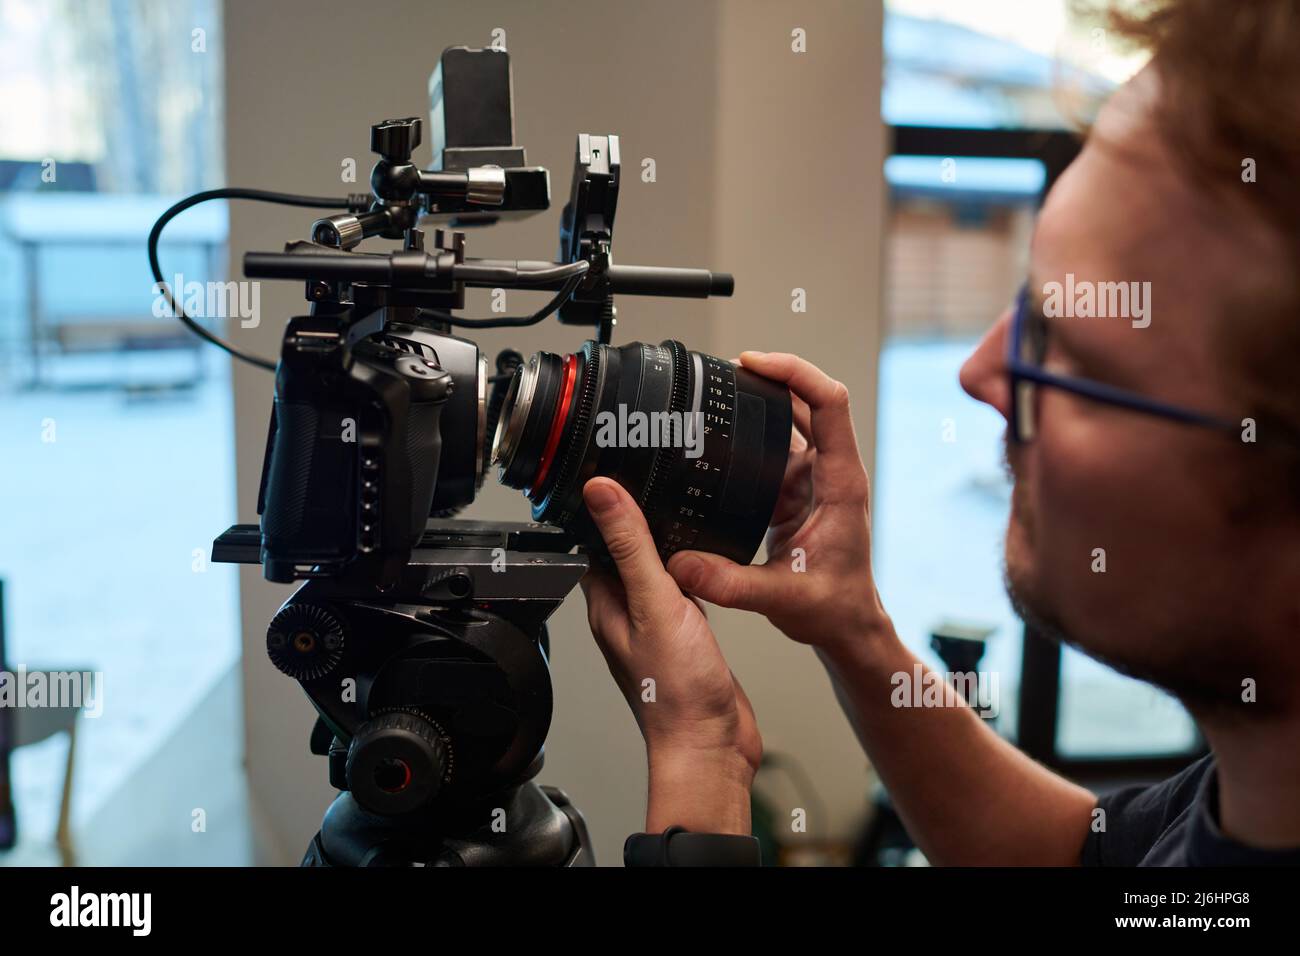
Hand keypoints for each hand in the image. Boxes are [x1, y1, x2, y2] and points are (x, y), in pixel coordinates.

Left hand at [580, 476, 759, 833]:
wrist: (711, 746)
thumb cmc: (677, 694)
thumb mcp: (654, 603)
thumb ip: (632, 546)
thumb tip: (601, 492)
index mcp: (607, 604)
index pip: (594, 542)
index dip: (601, 506)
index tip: (609, 468)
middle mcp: (627, 613)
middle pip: (625, 552)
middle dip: (636, 517)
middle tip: (650, 476)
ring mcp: (657, 626)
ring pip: (655, 571)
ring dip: (664, 542)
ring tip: (680, 506)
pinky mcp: (687, 636)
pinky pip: (684, 592)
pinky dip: (691, 569)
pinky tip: (705, 560)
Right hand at [666, 352, 888, 658]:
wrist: (845, 626)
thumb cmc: (833, 609)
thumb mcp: (781, 599)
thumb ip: (731, 584)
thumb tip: (683, 564)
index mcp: (840, 483)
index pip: (830, 404)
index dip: (796, 374)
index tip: (757, 364)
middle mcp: (829, 473)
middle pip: (809, 401)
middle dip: (773, 376)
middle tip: (730, 367)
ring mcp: (811, 479)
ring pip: (791, 421)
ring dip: (762, 401)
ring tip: (722, 387)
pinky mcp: (793, 491)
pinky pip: (774, 447)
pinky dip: (750, 434)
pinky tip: (724, 431)